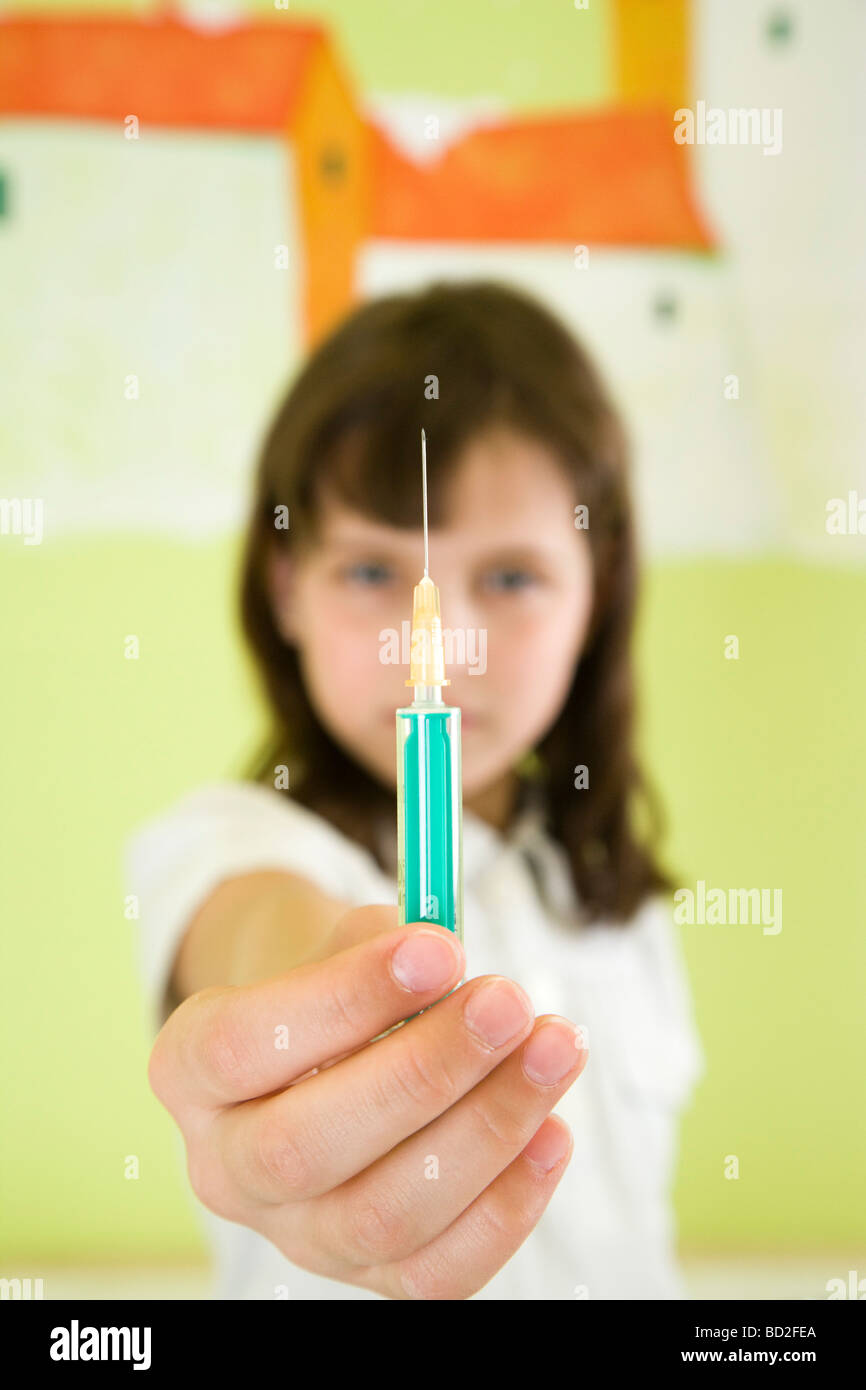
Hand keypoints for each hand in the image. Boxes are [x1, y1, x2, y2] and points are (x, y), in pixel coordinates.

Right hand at [148, 905, 587, 1299]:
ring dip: (487, 1127)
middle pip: (306, 1145)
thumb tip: (446, 966)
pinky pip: (439, 1273)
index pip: (244, 1046)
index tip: (440, 948)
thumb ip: (379, 945)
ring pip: (383, 1213)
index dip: (344, 999)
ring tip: (553, 1047)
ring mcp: (296, 1234)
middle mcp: (226, 1166)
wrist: (337, 1056)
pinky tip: (552, 1130)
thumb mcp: (339, 944)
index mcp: (192, 1068)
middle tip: (509, 1000)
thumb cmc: (344, 989)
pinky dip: (508, 1204)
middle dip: (425, 1069)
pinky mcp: (369, 1275)